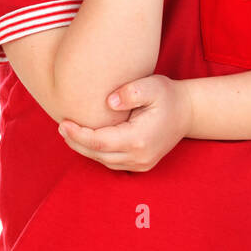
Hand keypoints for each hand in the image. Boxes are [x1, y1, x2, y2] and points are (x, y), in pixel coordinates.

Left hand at [56, 74, 191, 171]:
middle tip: (62, 126)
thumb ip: (132, 91)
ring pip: (104, 161)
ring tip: (70, 132)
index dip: (78, 134)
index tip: (63, 122)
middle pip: (97, 154)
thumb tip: (110, 101)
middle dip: (76, 141)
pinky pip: (112, 162)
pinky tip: (87, 139)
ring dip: (85, 148)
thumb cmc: (167, 96)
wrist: (188, 112)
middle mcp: (139, 156)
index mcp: (139, 139)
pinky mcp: (141, 165)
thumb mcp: (152, 85)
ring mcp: (141, 164)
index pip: (99, 142)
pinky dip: (97, 152)